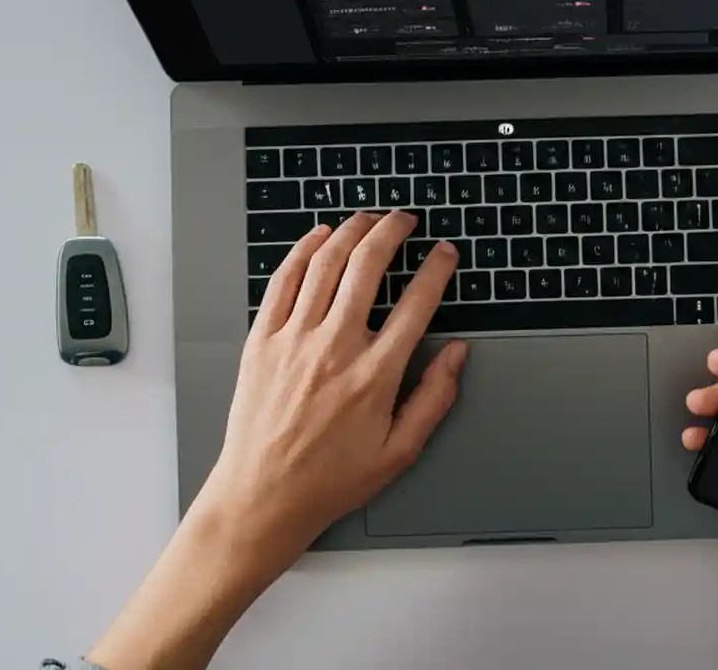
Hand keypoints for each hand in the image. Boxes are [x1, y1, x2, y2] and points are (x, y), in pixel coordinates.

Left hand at [202, 211, 466, 563]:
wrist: (261, 497)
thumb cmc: (330, 480)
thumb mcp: (400, 452)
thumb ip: (434, 398)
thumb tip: (456, 354)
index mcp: (375, 375)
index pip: (417, 303)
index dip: (437, 270)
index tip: (444, 254)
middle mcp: (335, 348)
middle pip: (368, 266)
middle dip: (392, 232)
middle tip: (405, 220)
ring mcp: (293, 340)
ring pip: (325, 263)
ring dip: (351, 231)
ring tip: (368, 219)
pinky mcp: (261, 342)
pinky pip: (283, 281)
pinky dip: (302, 251)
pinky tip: (318, 237)